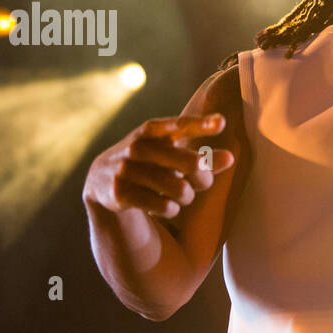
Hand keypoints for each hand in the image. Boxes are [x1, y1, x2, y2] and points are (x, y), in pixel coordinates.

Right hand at [83, 114, 234, 218]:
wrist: (101, 180)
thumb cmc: (148, 163)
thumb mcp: (169, 154)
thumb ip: (200, 156)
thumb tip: (231, 158)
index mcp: (151, 131)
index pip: (179, 125)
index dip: (200, 125)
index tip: (222, 123)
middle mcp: (138, 147)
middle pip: (190, 163)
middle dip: (204, 177)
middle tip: (203, 182)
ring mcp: (127, 169)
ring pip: (179, 188)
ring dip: (187, 196)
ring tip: (182, 195)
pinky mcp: (121, 193)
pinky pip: (163, 206)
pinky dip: (172, 209)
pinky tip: (168, 207)